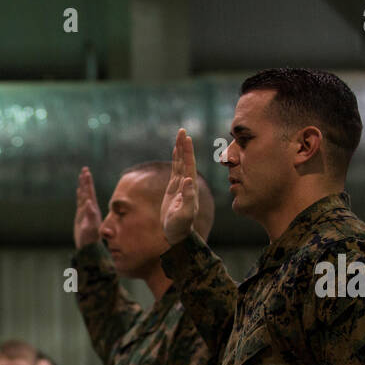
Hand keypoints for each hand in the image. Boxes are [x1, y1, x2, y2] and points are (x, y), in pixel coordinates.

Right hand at [74, 167, 101, 249]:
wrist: (89, 247)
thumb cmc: (90, 238)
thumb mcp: (90, 226)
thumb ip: (90, 214)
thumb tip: (89, 202)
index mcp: (92, 209)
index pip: (90, 192)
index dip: (88, 183)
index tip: (86, 172)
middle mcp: (90, 208)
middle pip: (87, 191)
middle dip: (86, 180)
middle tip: (85, 169)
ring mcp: (85, 211)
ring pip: (84, 195)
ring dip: (83, 186)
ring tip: (82, 176)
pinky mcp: (81, 216)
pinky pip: (80, 202)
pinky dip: (80, 195)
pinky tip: (79, 190)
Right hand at [162, 128, 198, 245]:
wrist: (177, 233)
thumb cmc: (180, 226)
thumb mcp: (185, 214)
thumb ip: (188, 198)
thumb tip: (188, 180)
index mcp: (191, 187)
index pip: (189, 165)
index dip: (188, 152)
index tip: (186, 138)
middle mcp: (187, 183)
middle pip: (186, 161)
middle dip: (184, 146)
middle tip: (182, 131)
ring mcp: (181, 185)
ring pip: (180, 163)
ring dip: (180, 150)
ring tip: (180, 136)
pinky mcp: (174, 188)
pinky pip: (175, 170)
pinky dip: (175, 159)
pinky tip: (175, 151)